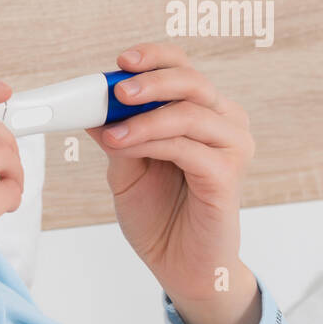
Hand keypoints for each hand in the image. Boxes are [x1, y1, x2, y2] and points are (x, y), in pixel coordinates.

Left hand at [84, 42, 260, 323]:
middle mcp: (225, 123)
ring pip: (189, 113)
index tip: (120, 61)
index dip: (154, 58)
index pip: (183, 69)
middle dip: (150, 82)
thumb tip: (90, 105)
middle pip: (192, 82)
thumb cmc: (158, 214)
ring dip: (144, 119)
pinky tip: (123, 148)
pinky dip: (151, 142)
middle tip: (116, 91)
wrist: (179, 265)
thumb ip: (117, 133)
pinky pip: (188, 148)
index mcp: (202, 113)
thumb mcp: (126, 166)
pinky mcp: (227, 177)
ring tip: (110, 133)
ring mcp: (232, 149)